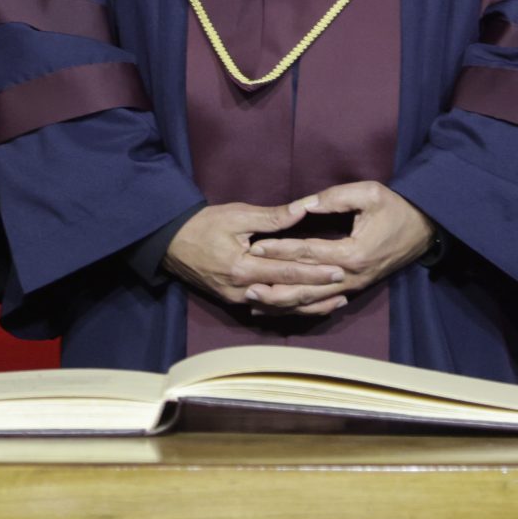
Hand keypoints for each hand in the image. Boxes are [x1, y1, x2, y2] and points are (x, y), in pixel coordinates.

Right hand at [164, 200, 344, 313]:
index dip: (315, 272)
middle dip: (318, 292)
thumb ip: (272, 217)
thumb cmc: (204, 224)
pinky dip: (290, 308)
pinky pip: (268, 308)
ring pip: (279, 308)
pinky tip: (307, 305)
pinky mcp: (235, 301)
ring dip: (308, 305)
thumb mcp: (237, 215)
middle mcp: (242, 290)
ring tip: (336, 301)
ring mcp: (237, 299)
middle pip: (287, 296)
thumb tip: (304, 210)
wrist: (172, 243)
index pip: (287, 272)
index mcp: (242, 268)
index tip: (339, 269)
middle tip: (345, 285)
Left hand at [244, 181, 434, 315]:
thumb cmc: (396, 207)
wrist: (424, 229)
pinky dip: (300, 307)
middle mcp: (350, 276)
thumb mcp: (369, 193)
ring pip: (312, 301)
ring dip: (283, 302)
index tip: (256, 247)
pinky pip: (323, 302)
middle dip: (274, 286)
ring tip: (254, 301)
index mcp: (352, 252)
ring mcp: (353, 286)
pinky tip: (279, 308)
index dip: (281, 250)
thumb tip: (302, 204)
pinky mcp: (354, 288)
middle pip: (306, 287)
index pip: (308, 253)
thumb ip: (334, 198)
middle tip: (245, 285)